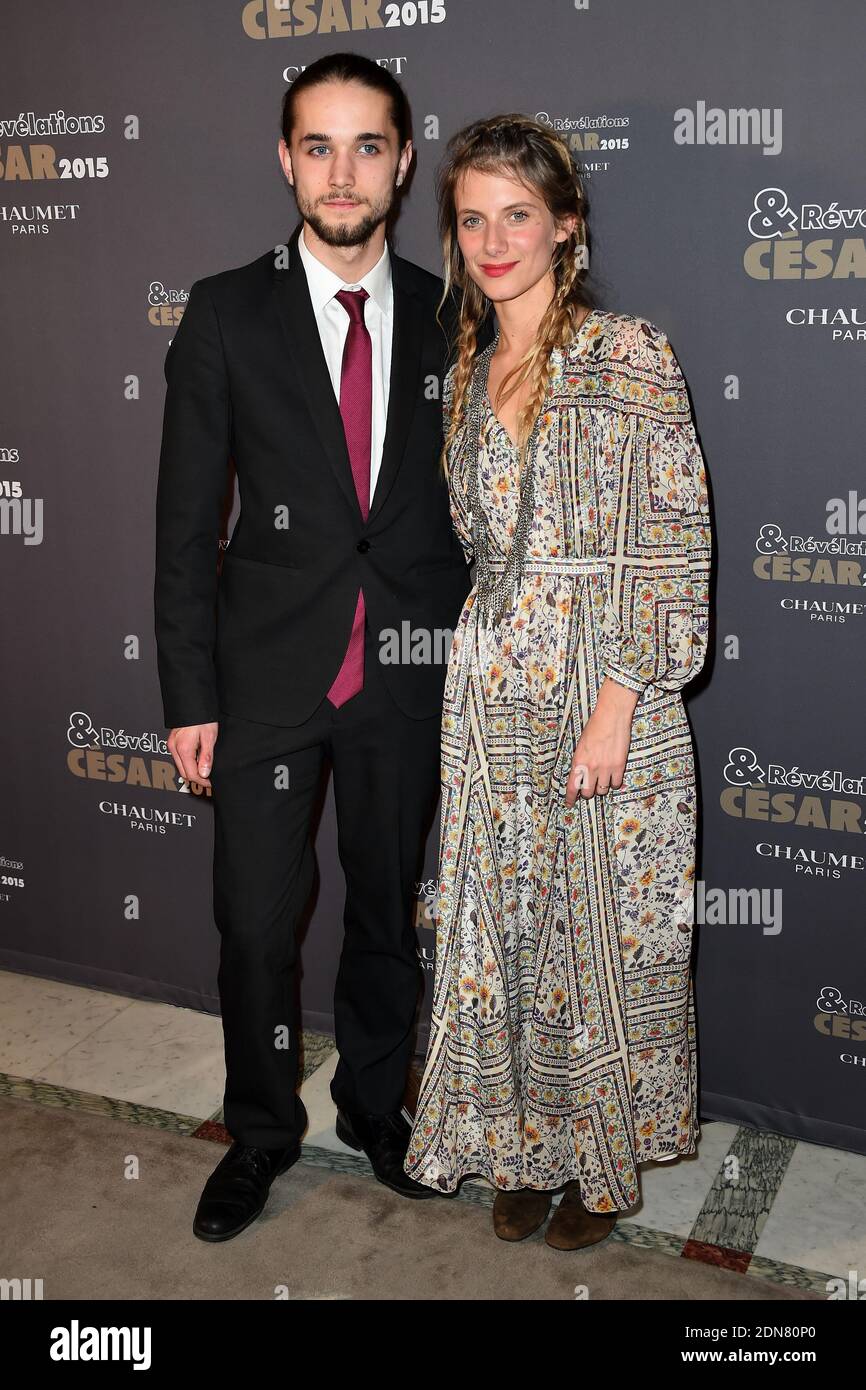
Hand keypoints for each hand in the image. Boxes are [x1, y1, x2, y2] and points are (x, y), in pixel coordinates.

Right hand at [167, 722, 218, 789]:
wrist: (193, 703)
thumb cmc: (202, 718)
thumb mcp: (209, 737)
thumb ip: (206, 757)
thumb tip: (204, 774)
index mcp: (183, 748)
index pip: (191, 774)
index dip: (202, 781)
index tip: (211, 783)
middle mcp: (174, 747)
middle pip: (184, 772)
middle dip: (196, 778)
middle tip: (209, 779)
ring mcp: (171, 744)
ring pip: (180, 766)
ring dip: (191, 770)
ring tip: (205, 770)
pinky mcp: (172, 741)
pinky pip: (179, 758)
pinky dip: (187, 762)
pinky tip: (197, 760)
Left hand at [565, 678, 638, 804]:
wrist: (611, 717)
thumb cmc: (594, 727)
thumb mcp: (580, 745)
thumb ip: (580, 762)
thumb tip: (580, 775)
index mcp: (578, 762)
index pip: (572, 787)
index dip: (570, 798)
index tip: (570, 804)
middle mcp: (591, 768)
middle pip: (588, 792)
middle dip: (588, 792)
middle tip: (590, 787)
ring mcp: (606, 768)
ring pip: (602, 790)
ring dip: (601, 787)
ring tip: (602, 779)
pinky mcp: (619, 766)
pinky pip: (616, 784)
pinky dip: (614, 783)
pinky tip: (612, 777)